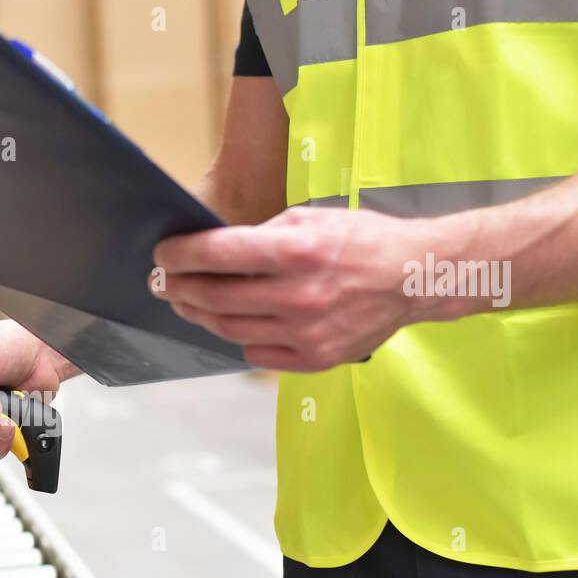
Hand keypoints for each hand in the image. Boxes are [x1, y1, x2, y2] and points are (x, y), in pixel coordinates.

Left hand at [152, 207, 460, 371]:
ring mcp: (306, 332)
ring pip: (228, 328)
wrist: (414, 277)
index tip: (163, 254)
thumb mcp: (310, 219)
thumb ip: (260, 235)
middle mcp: (298, 295)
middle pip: (214, 297)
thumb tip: (210, 250)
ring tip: (188, 301)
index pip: (216, 254)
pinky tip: (231, 321)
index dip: (179, 255)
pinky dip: (236, 336)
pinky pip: (256, 351)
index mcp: (296, 251)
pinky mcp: (314, 358)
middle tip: (165, 281)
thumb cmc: (362, 241)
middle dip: (179, 287)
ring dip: (199, 314)